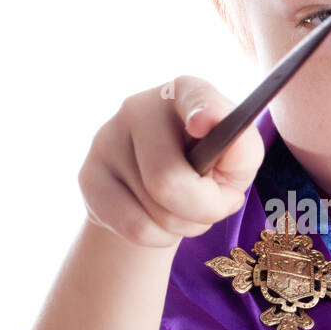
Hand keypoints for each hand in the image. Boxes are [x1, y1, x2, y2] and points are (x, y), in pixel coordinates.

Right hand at [78, 78, 264, 248]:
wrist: (155, 194)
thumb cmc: (205, 168)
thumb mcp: (235, 161)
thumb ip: (242, 154)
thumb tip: (230, 152)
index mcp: (185, 92)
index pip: (195, 96)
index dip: (204, 111)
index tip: (203, 125)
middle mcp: (140, 107)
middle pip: (169, 178)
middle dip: (204, 209)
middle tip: (216, 208)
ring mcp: (107, 139)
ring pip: (155, 210)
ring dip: (185, 225)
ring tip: (186, 211)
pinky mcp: (88, 176)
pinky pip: (134, 227)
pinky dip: (160, 238)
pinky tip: (161, 221)